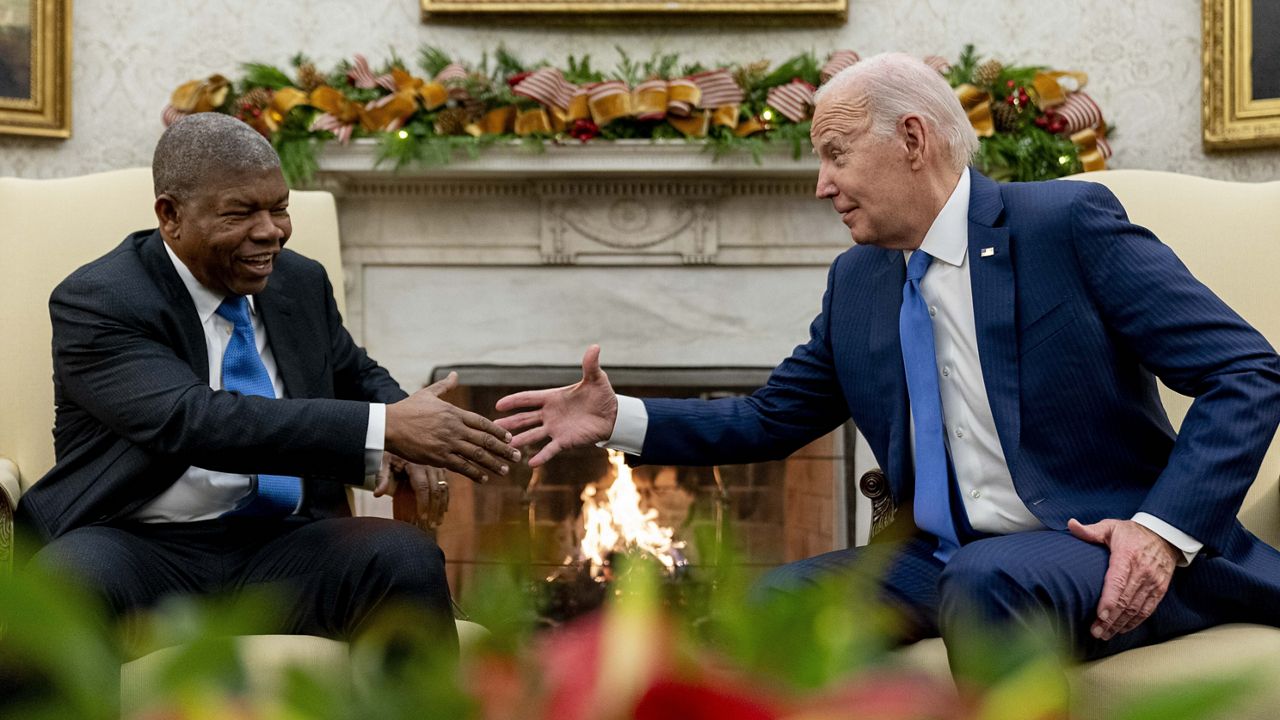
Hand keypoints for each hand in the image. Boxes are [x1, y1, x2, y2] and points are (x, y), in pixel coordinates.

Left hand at [375, 453, 449, 528]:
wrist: (399, 436)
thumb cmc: (390, 451)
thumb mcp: (383, 461)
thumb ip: (381, 477)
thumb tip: (377, 494)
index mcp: (416, 464)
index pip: (422, 488)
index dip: (423, 504)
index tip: (422, 518)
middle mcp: (430, 465)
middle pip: (436, 491)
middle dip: (434, 510)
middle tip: (430, 526)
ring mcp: (437, 466)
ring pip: (443, 489)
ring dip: (441, 507)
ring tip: (437, 522)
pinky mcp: (441, 467)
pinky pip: (446, 484)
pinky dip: (446, 498)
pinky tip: (444, 510)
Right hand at [385, 371, 519, 483]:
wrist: (388, 425)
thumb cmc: (406, 408)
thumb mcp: (428, 394)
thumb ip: (445, 386)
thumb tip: (455, 374)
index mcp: (454, 412)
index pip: (483, 423)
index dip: (498, 432)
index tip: (509, 438)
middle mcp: (455, 428)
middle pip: (486, 440)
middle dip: (503, 450)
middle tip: (516, 457)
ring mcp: (448, 444)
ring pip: (477, 455)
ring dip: (494, 464)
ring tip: (505, 470)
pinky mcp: (439, 457)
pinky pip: (462, 467)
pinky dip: (475, 473)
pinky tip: (484, 478)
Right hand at [494, 345, 618, 466]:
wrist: (612, 415)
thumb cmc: (602, 395)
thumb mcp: (596, 379)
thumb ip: (590, 365)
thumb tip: (595, 347)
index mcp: (553, 397)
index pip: (529, 398)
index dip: (514, 401)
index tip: (499, 405)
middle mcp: (550, 414)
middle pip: (525, 418)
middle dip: (509, 422)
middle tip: (492, 426)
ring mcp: (555, 428)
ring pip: (533, 434)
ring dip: (519, 440)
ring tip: (505, 446)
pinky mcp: (564, 441)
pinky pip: (550, 449)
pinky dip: (541, 456)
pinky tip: (530, 463)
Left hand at [1068, 518, 1179, 640]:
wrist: (1166, 535)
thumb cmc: (1132, 532)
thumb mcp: (1111, 527)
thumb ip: (1091, 530)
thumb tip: (1070, 524)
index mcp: (1127, 556)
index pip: (1118, 582)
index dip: (1109, 601)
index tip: (1100, 616)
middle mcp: (1142, 572)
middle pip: (1125, 600)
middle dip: (1111, 620)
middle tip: (1096, 632)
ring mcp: (1153, 582)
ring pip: (1136, 608)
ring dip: (1121, 624)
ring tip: (1105, 635)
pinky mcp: (1160, 590)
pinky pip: (1148, 610)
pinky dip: (1135, 622)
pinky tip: (1122, 630)